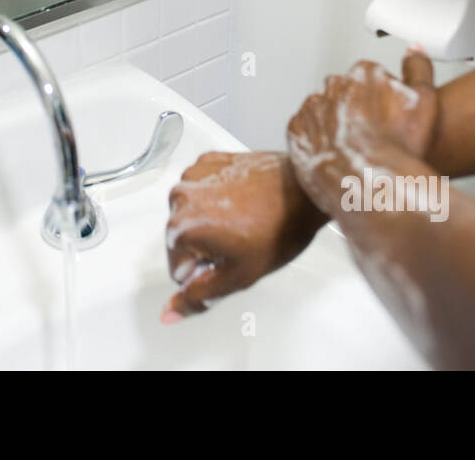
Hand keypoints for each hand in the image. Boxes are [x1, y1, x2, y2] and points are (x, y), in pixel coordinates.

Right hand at [162, 151, 325, 322]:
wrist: (305, 190)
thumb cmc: (279, 228)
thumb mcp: (238, 277)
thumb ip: (198, 297)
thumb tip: (169, 313)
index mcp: (181, 228)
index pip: (178, 271)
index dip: (207, 272)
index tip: (231, 259)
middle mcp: (180, 197)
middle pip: (181, 240)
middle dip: (205, 246)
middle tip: (239, 241)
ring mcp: (193, 175)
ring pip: (189, 214)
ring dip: (209, 221)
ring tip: (242, 220)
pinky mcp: (207, 160)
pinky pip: (200, 189)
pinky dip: (215, 196)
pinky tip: (240, 200)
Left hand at [285, 50, 438, 215]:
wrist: (370, 187)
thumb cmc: (398, 148)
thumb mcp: (426, 102)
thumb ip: (419, 68)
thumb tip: (413, 48)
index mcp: (363, 73)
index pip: (370, 79)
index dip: (382, 102)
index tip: (388, 119)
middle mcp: (334, 85)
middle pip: (346, 93)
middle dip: (356, 110)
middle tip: (372, 136)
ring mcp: (312, 107)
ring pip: (324, 112)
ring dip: (335, 126)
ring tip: (354, 149)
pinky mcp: (296, 130)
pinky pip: (305, 132)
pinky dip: (316, 141)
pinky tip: (334, 155)